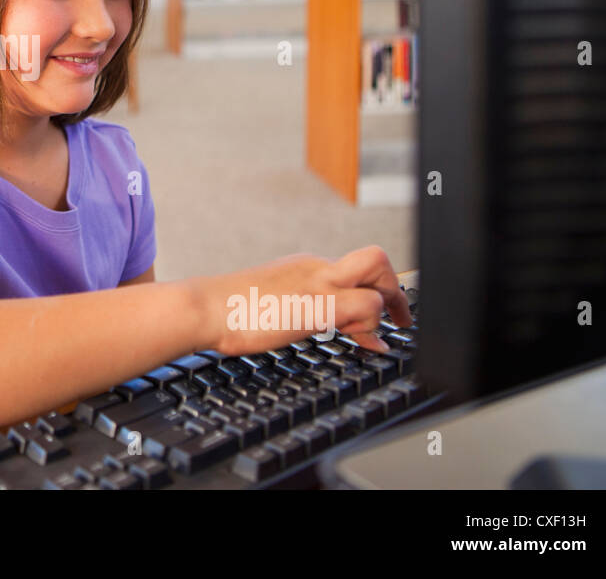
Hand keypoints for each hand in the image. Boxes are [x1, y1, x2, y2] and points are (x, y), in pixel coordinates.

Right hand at [195, 245, 411, 358]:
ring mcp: (318, 282)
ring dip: (388, 304)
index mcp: (302, 268)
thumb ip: (287, 308)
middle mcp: (315, 267)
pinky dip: (373, 325)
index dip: (371, 288)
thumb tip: (291, 323)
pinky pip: (367, 305)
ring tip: (376, 335)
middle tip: (400, 319)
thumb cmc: (225, 311)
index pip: (351, 269)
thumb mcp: (264, 303)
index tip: (374, 315)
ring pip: (378, 271)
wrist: (205, 308)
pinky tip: (365, 344)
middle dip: (394, 289)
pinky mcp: (320, 303)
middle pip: (373, 259)